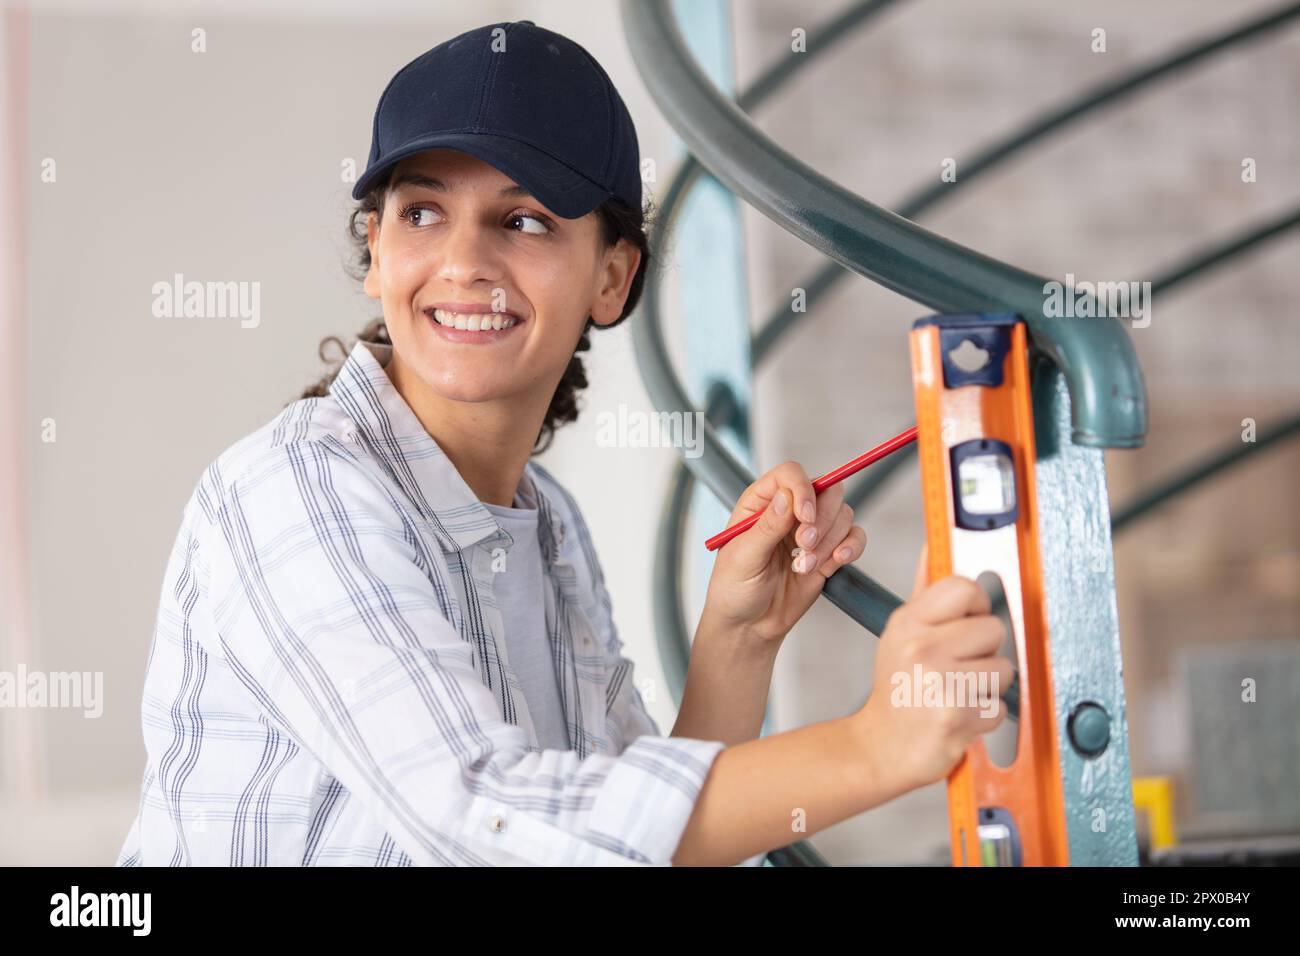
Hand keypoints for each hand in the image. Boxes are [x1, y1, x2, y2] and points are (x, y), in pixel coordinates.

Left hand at [702, 460, 866, 646]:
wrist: (750, 626)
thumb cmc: (734, 590)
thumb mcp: (743, 558)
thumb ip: (767, 527)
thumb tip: (787, 496)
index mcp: (760, 503)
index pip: (790, 474)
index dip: (803, 489)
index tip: (805, 517)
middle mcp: (788, 511)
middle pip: (825, 489)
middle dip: (822, 518)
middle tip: (804, 545)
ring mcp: (810, 531)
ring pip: (842, 513)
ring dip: (829, 540)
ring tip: (804, 566)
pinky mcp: (827, 553)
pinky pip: (854, 537)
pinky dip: (851, 548)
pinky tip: (835, 562)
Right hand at [852, 547, 1013, 794]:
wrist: (881, 747)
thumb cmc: (897, 686)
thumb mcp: (901, 632)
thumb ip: (923, 589)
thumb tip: (934, 545)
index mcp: (909, 621)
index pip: (966, 587)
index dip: (974, 607)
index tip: (962, 624)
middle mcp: (922, 648)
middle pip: (994, 628)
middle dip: (984, 651)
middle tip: (956, 667)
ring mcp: (940, 684)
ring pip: (1004, 669)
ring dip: (987, 686)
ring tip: (956, 693)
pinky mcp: (959, 718)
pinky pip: (1001, 707)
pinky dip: (985, 717)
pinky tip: (958, 716)